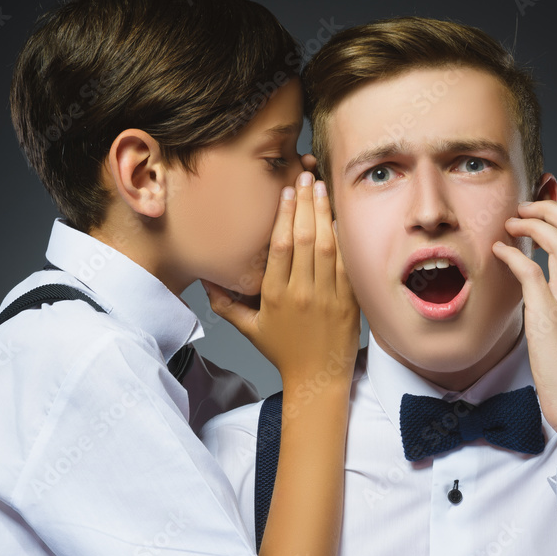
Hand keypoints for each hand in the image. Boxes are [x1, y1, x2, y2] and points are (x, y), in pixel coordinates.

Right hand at [203, 169, 359, 389]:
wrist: (318, 379)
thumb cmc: (284, 353)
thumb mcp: (250, 329)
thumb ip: (226, 304)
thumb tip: (206, 282)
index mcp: (276, 296)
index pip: (281, 247)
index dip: (284, 215)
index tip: (285, 190)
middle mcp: (302, 293)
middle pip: (306, 239)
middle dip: (305, 203)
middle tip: (305, 176)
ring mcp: (328, 296)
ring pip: (328, 247)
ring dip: (325, 213)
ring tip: (321, 187)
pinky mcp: (350, 301)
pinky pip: (349, 264)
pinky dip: (346, 239)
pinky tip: (341, 217)